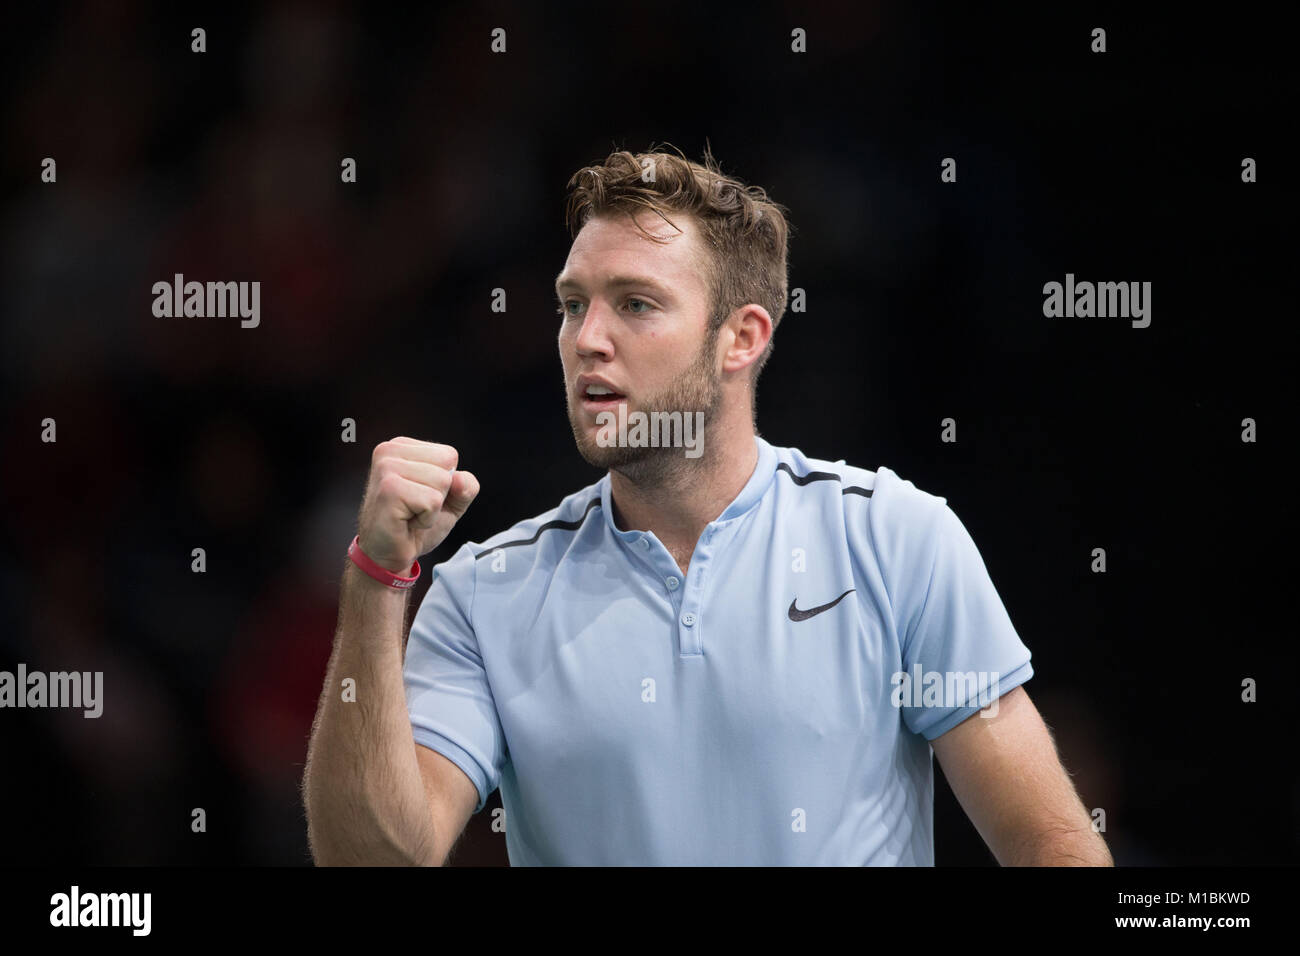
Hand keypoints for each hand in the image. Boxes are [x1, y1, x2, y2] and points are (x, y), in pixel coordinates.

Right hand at [355, 438, 479, 572]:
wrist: (388, 556)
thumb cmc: (413, 525)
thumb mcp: (450, 500)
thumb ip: (465, 485)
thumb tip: (460, 479)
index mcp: (401, 447)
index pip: (449, 455)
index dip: (445, 483)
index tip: (421, 496)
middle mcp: (389, 452)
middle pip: (447, 466)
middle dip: (439, 495)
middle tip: (414, 508)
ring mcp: (386, 469)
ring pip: (442, 482)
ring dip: (432, 508)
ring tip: (410, 514)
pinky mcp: (389, 490)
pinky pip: (432, 502)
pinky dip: (426, 519)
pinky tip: (406, 522)